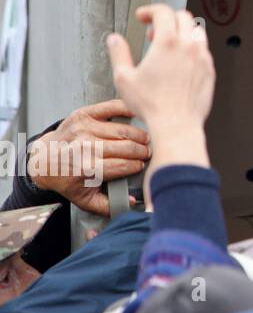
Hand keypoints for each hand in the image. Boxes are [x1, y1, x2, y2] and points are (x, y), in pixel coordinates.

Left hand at [26, 100, 149, 216]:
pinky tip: (137, 115)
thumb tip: (132, 201)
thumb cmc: (67, 178)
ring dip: (139, 135)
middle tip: (147, 153)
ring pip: (124, 130)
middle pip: (127, 147)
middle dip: (142, 151)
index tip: (142, 166)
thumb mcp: (83, 198)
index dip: (137, 166)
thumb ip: (108, 205)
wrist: (44, 160)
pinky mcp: (85, 114)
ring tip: (144, 140)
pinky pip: (113, 107)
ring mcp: (85, 128)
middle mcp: (86, 147)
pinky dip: (128, 109)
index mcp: (87, 169)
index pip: (124, 166)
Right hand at [106, 4, 215, 177]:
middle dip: (166, 19)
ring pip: (196, 31)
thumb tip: (114, 39)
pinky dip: (191, 47)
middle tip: (153, 32)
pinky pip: (203, 49)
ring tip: (167, 47)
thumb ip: (119, 53)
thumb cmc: (152, 105)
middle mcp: (188, 45)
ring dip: (181, 32)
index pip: (163, 12)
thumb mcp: (124, 78)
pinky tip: (179, 62)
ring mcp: (202, 57)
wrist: (177, 124)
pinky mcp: (210, 69)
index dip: (150, 10)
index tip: (143, 16)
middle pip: (183, 17)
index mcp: (167, 42)